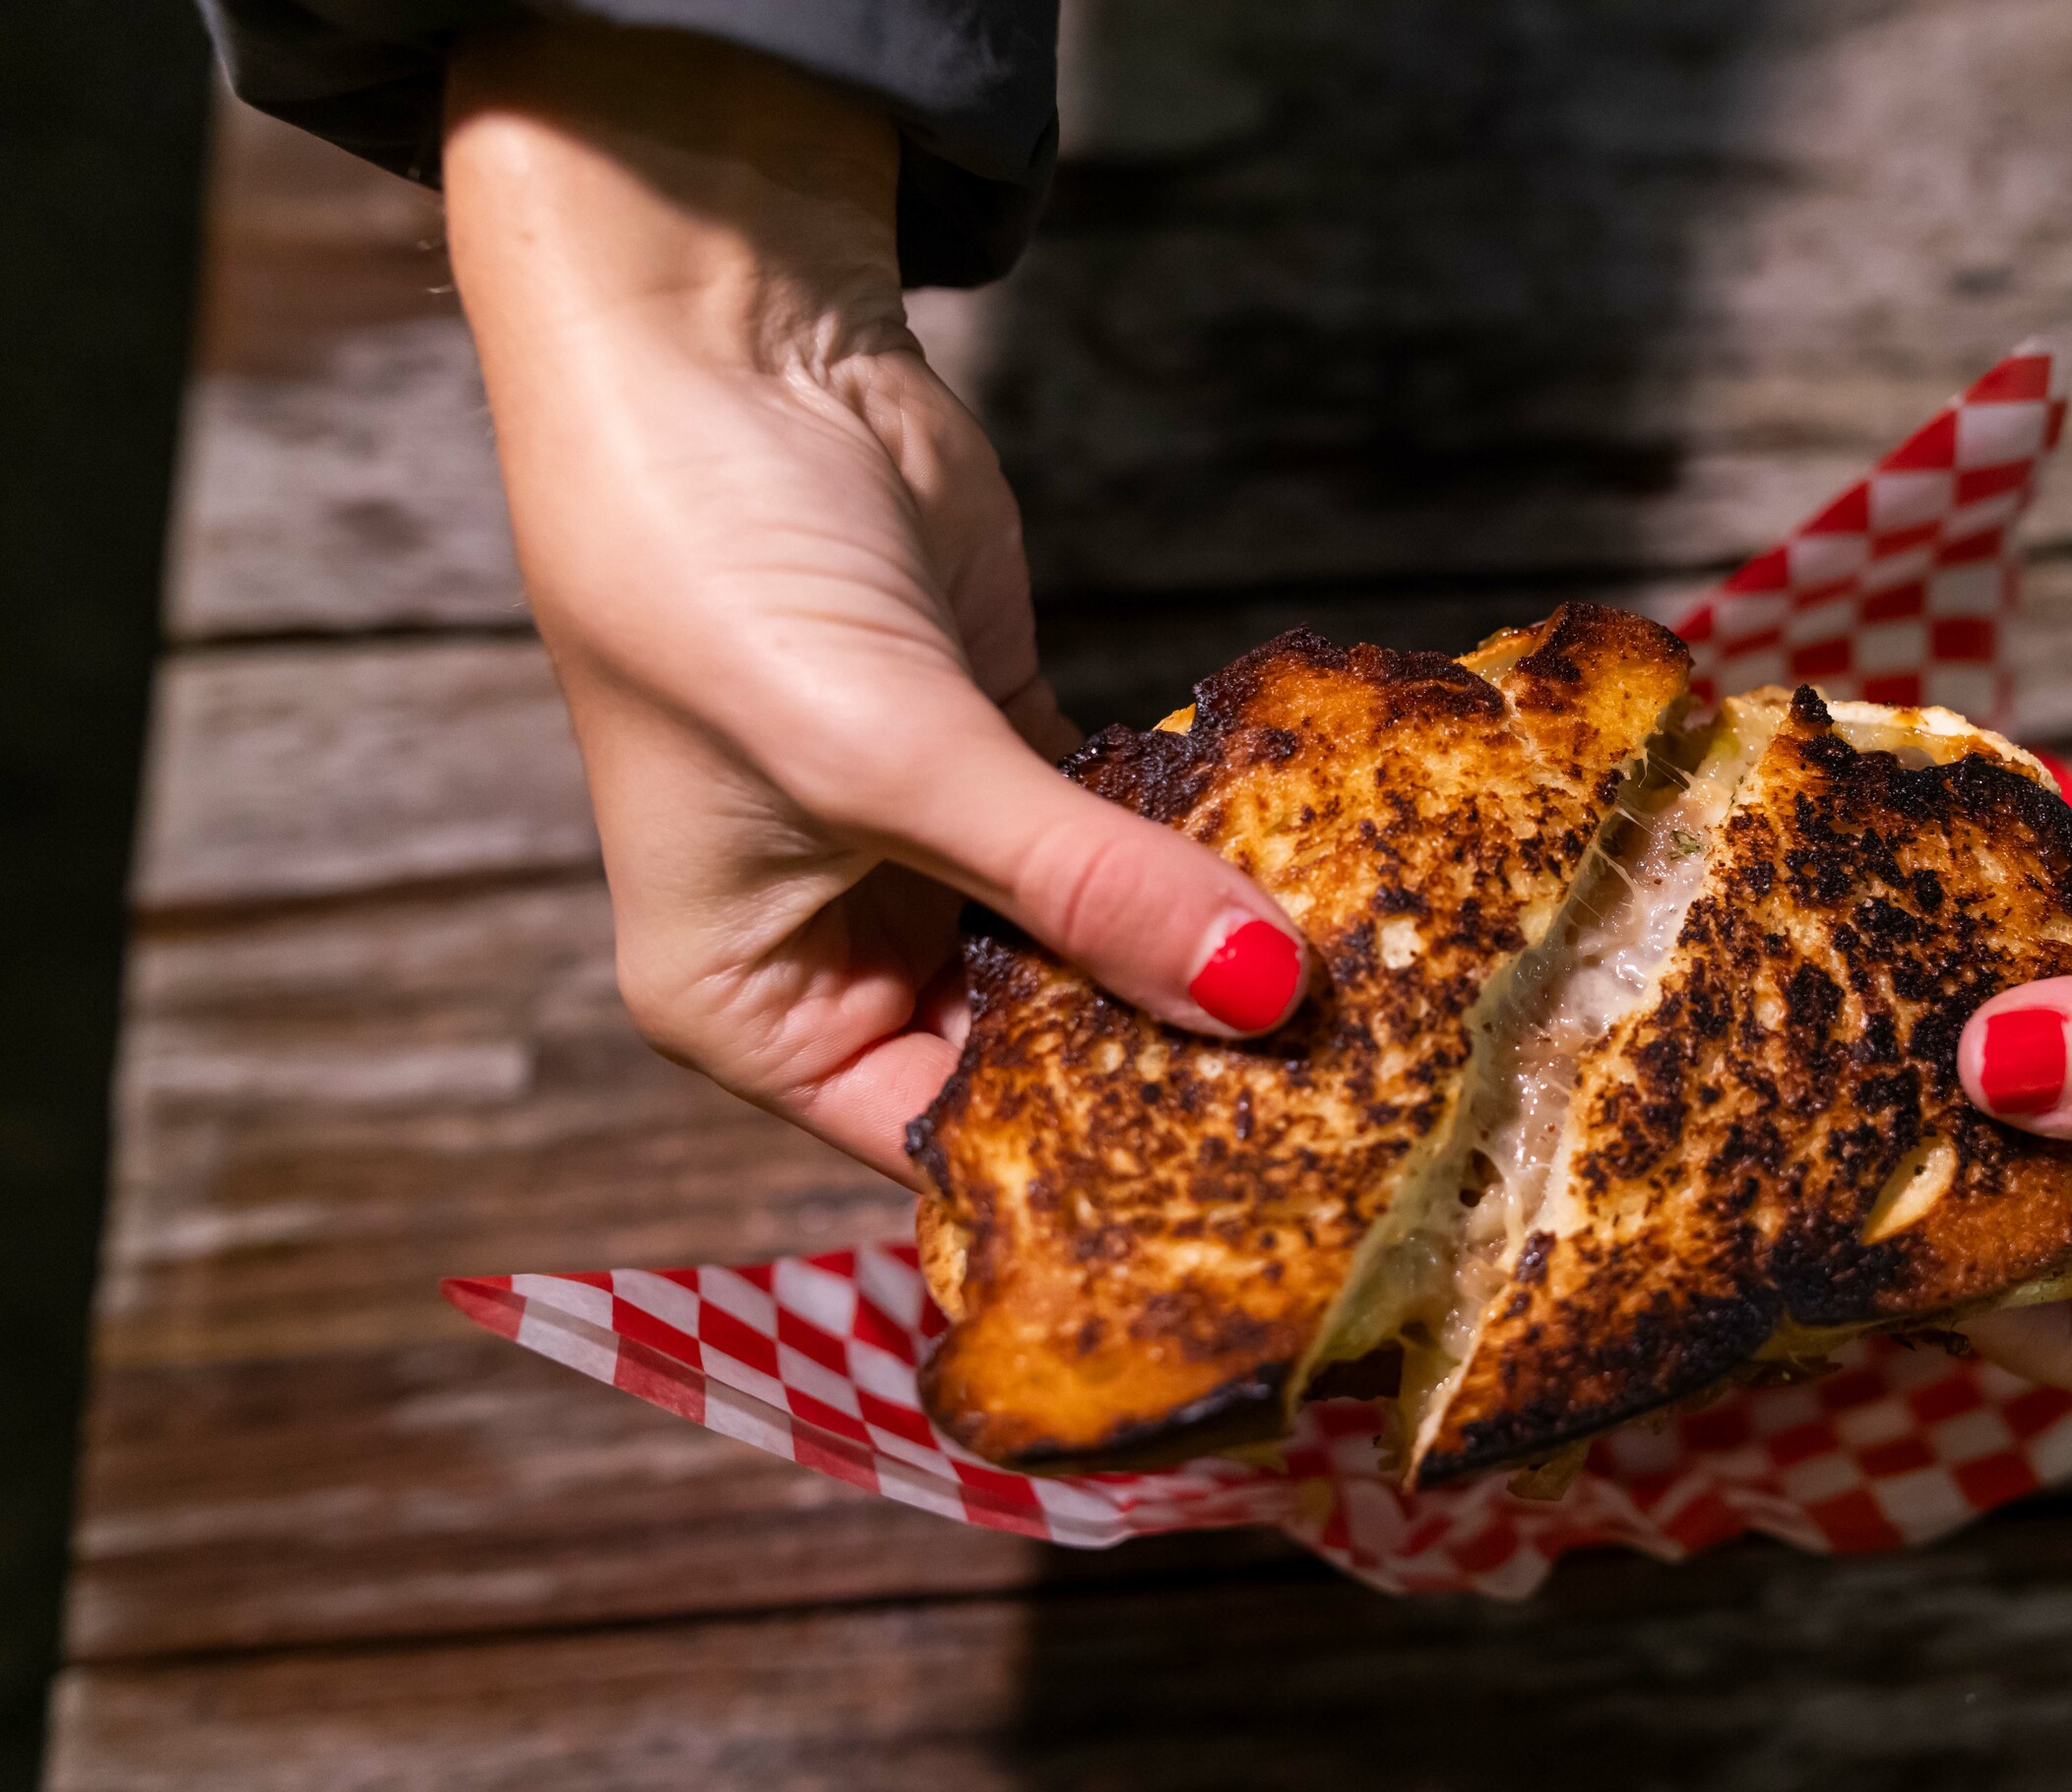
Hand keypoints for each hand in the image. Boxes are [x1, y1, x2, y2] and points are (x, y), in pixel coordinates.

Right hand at [443, 21, 1305, 1182]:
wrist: (721, 338)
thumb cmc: (714, 567)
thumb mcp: (892, 758)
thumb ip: (1079, 887)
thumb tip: (1260, 995)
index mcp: (749, 1003)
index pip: (929, 1138)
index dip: (1075, 1160)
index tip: (1248, 1170)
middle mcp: (835, 944)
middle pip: (1029, 1048)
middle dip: (1161, 1053)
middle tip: (1337, 1085)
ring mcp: (926, 845)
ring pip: (1091, 940)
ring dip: (1198, 949)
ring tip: (1352, 997)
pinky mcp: (1004, 743)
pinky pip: (1121, 835)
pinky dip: (1197, 849)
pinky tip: (1308, 876)